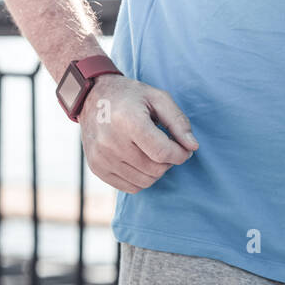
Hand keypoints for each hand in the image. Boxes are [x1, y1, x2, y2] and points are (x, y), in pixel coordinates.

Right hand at [78, 75, 198, 193]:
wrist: (93, 97)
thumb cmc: (130, 96)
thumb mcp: (158, 98)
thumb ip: (178, 122)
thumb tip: (192, 147)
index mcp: (128, 121)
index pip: (163, 152)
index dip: (181, 154)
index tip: (184, 148)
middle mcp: (111, 142)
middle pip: (155, 169)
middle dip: (168, 161)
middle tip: (166, 146)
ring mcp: (101, 157)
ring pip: (145, 182)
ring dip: (156, 170)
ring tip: (151, 151)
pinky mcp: (97, 168)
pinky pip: (130, 187)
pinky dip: (141, 177)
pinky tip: (139, 159)